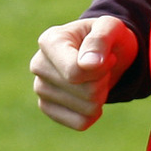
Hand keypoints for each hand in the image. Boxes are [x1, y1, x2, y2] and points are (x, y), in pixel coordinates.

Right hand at [30, 16, 138, 130]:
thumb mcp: (111, 27)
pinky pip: (80, 123)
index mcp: (50, 40)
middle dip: (102, 81)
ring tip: (96, 77)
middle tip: (102, 66)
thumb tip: (86, 64)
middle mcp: (39, 64)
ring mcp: (40, 88)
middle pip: (85, 91)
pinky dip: (94, 113)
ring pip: (85, 108)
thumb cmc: (106, 36)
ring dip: (101, 95)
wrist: (104, 53)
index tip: (108, 57)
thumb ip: (100, 40)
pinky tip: (91, 97)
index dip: (100, 69)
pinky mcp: (47, 107)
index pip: (74, 72)